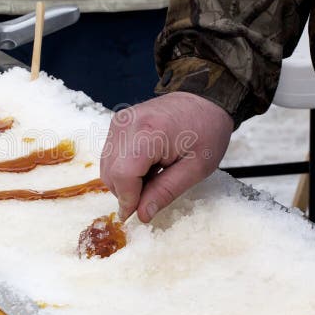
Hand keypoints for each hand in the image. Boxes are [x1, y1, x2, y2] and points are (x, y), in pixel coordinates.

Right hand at [100, 92, 231, 222]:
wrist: (204, 99)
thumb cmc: (207, 131)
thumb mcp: (196, 168)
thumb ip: (166, 192)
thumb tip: (141, 215)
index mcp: (149, 132)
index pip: (123, 175)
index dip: (128, 200)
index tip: (136, 215)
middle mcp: (127, 123)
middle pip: (111, 172)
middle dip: (127, 192)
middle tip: (153, 194)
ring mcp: (119, 121)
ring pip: (107, 166)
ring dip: (125, 181)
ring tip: (153, 177)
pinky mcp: (117, 123)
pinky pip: (110, 156)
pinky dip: (124, 168)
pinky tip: (146, 166)